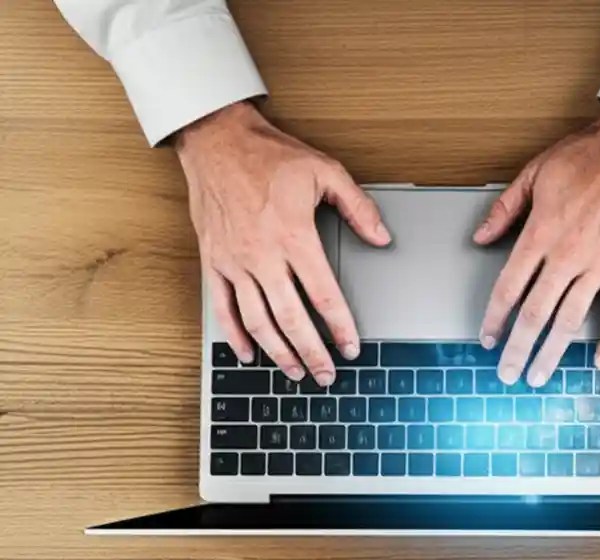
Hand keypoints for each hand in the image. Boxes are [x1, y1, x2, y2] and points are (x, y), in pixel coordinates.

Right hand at [175, 101, 389, 384]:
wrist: (216, 139)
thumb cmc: (269, 155)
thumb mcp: (325, 171)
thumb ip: (358, 207)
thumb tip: (383, 237)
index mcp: (293, 236)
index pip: (323, 295)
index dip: (340, 327)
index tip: (351, 347)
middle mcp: (261, 255)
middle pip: (291, 319)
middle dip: (312, 353)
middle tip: (327, 375)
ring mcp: (233, 261)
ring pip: (257, 321)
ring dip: (277, 352)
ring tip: (295, 372)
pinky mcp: (212, 260)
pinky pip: (221, 307)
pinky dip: (234, 335)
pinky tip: (248, 353)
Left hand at [473, 107, 599, 385]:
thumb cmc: (590, 155)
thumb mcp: (535, 173)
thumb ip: (505, 209)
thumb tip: (480, 235)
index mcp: (542, 233)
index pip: (509, 288)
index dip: (494, 318)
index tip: (487, 337)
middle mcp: (569, 255)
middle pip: (536, 314)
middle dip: (518, 349)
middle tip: (508, 373)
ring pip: (570, 320)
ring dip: (553, 353)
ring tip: (540, 375)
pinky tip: (598, 360)